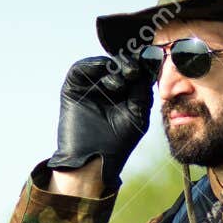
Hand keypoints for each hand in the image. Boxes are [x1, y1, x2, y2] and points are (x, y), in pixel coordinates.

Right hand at [46, 56, 152, 187]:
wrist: (93, 160)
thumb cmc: (118, 142)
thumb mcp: (138, 114)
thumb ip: (142, 90)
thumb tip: (146, 66)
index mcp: (124, 94)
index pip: (133, 71)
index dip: (141, 64)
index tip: (150, 62)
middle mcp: (106, 88)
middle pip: (118, 64)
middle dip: (127, 64)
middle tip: (133, 70)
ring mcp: (89, 87)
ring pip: (101, 64)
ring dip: (113, 66)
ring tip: (120, 82)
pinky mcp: (73, 89)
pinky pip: (81, 68)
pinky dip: (93, 64)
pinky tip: (104, 68)